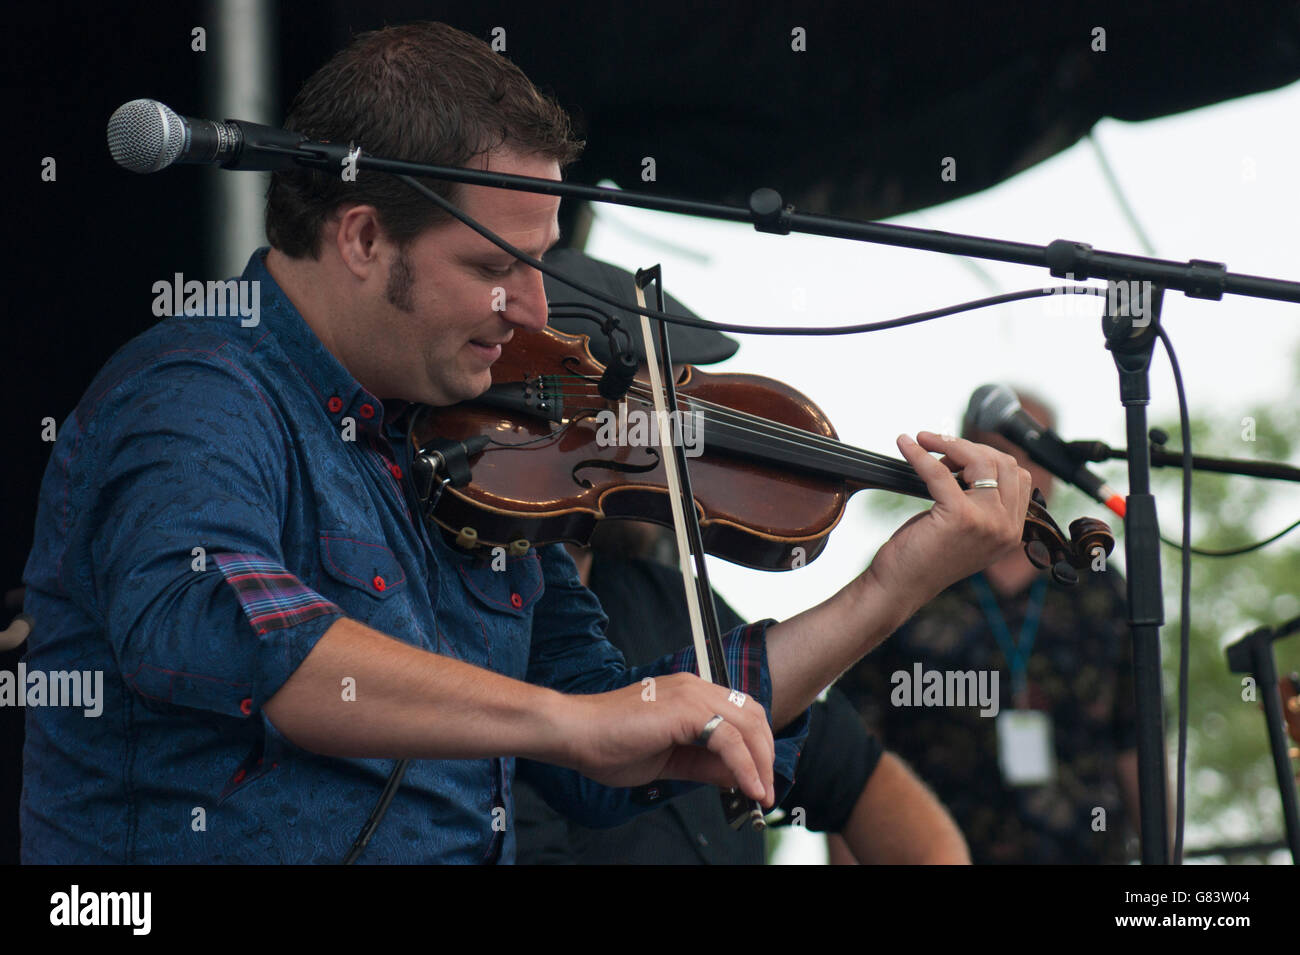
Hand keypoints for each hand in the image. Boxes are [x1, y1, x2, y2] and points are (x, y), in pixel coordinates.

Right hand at [561, 672, 775, 806]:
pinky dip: (745, 766)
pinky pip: (730, 740)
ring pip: (748, 725)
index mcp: (690, 694)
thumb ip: (704, 765)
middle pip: (753, 715)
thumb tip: (738, 777)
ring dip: (761, 764)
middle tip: (765, 790)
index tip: (759, 779)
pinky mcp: (686, 709)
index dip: (756, 746)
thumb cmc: (610, 744)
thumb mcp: (669, 760)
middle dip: (765, 756)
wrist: (575, 732)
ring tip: (760, 794)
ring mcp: (691, 694)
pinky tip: (748, 788)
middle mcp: (695, 687)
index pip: (741, 713)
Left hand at [866, 431, 1030, 617]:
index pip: (1016, 475)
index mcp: (1013, 530)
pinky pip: (940, 471)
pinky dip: (920, 454)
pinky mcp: (960, 517)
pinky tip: (905, 444)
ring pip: (980, 461)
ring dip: (949, 444)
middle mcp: (1007, 528)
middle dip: (968, 447)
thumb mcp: (964, 527)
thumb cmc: (924, 555)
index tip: (954, 453)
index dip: (985, 456)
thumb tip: (965, 456)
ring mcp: (988, 523)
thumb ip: (978, 500)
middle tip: (936, 444)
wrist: (899, 587)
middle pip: (1002, 463)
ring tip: (924, 443)